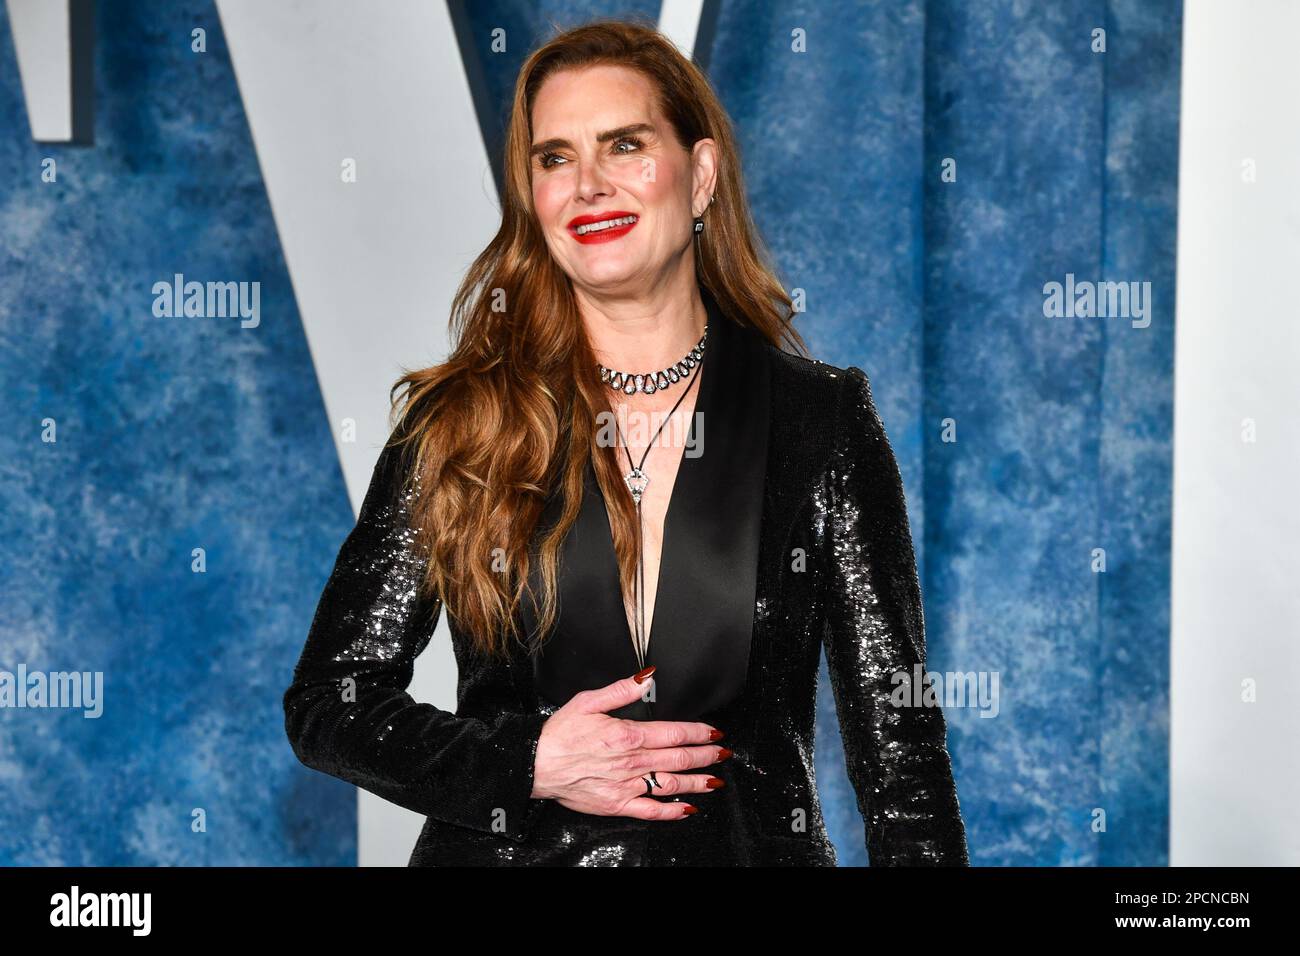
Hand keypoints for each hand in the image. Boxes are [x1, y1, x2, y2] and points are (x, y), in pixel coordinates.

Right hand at [529, 667, 729, 819]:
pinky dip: (671, 812)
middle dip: (706, 756)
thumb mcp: (588, 701)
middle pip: (679, 758)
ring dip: (696, 783)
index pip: (674, 733)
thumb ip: (621, 690)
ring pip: (670, 785)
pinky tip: (686, 810)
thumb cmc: (559, 735)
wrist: (536, 765)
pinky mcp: (617, 804)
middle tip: (723, 754)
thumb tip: (646, 679)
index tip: (714, 731)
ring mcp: (626, 786)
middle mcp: (631, 762)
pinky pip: (650, 811)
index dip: (698, 732)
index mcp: (627, 735)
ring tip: (715, 781)